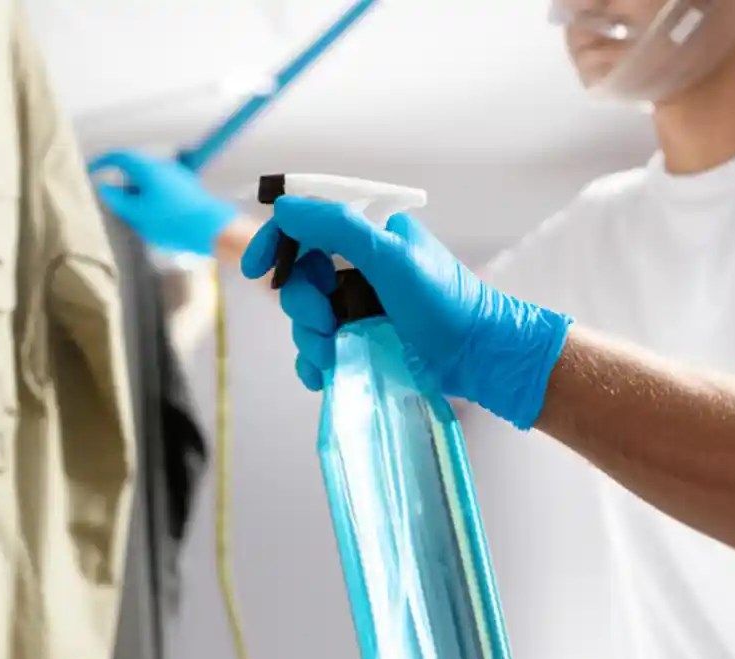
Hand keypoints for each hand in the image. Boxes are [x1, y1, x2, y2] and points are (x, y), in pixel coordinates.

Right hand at [88, 150, 237, 256]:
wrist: (212, 230)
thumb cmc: (174, 222)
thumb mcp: (136, 214)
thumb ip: (116, 199)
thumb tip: (104, 187)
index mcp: (148, 168)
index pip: (119, 156)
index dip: (102, 161)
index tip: (91, 170)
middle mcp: (163, 166)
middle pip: (134, 170)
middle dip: (122, 186)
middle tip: (118, 206)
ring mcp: (177, 176)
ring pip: (148, 181)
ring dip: (138, 195)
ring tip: (141, 219)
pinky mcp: (186, 188)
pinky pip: (161, 190)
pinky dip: (152, 200)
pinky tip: (157, 221)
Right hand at [241, 196, 571, 428]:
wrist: (478, 356)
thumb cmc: (443, 300)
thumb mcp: (389, 256)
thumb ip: (337, 226)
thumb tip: (285, 210)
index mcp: (366, 232)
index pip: (304, 223)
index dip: (273, 242)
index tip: (256, 269)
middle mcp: (357, 265)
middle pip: (296, 276)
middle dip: (302, 303)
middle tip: (325, 321)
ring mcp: (356, 305)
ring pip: (303, 317)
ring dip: (310, 337)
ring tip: (336, 351)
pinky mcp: (358, 340)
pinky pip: (316, 349)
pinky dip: (315, 363)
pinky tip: (327, 373)